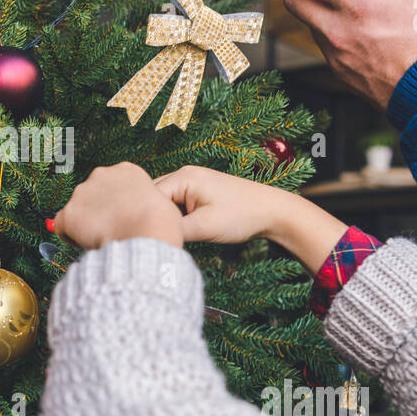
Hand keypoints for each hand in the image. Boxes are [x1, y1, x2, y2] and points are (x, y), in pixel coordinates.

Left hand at [54, 162, 183, 249]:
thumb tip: (134, 215)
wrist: (148, 233)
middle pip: (92, 195)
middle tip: (109, 231)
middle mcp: (101, 175)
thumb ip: (143, 201)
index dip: (115, 205)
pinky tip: (87, 244)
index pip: (112, 185)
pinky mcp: (69, 212)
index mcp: (126, 170)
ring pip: (77, 211)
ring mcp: (82, 192)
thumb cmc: (160, 224)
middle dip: (97, 213)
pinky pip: (63, 227)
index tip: (120, 219)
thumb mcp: (160, 202)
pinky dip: (71, 237)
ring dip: (85, 224)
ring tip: (103, 239)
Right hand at [155, 165, 347, 272]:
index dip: (144, 218)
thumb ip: (175, 231)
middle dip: (151, 218)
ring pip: (164, 203)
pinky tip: (177, 233)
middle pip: (153, 199)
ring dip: (164, 220)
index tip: (142, 239)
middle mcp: (183, 175)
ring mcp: (191, 183)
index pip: (148, 198)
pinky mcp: (198, 193)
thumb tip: (151, 239)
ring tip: (164, 238)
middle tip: (150, 241)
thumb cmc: (243, 216)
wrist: (274, 212)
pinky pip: (175, 205)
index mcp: (183, 177)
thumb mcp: (204, 227)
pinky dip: (174, 219)